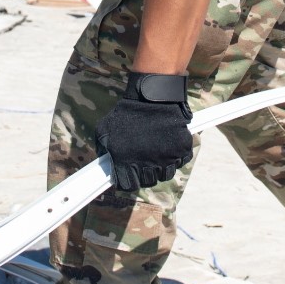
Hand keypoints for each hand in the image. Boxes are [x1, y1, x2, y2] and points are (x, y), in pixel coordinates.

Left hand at [95, 72, 194, 191]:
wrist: (152, 97)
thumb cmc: (127, 113)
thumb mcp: (104, 130)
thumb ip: (102, 148)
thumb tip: (103, 162)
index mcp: (127, 163)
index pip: (128, 186)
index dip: (128, 181)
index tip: (129, 174)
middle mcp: (148, 166)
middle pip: (148, 182)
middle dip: (145, 174)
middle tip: (144, 161)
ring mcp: (167, 159)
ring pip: (166, 175)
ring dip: (162, 167)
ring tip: (157, 153)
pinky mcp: (182, 150)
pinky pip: (180, 162)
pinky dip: (176, 157)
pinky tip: (169, 146)